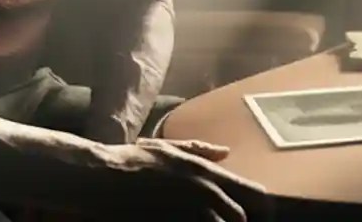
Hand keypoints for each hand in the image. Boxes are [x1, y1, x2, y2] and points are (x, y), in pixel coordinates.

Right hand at [78, 137, 270, 221]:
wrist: (103, 178)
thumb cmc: (135, 160)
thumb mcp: (169, 148)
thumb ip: (200, 150)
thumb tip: (225, 152)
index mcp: (208, 173)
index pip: (254, 194)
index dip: (259, 206)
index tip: (254, 212)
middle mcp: (205, 194)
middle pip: (241, 218)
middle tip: (226, 220)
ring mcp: (190, 215)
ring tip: (200, 220)